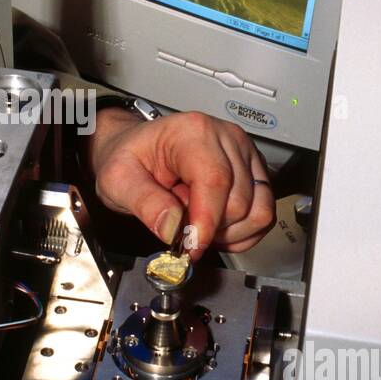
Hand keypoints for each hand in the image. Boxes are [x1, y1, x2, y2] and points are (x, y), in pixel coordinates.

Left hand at [85, 108, 275, 258]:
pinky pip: (263, 216)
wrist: (139, 150)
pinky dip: (241, 233)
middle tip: (179, 221)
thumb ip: (143, 202)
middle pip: (238, 203)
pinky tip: (214, 225)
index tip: (190, 247)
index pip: (215, 181)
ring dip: (228, 233)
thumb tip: (172, 228)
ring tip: (196, 219)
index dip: (206, 222)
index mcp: (193, 132)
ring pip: (257, 213)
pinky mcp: (256, 173)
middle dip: (209, 228)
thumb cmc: (131, 158)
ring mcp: (246, 155)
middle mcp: (227, 139)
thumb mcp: (117, 179)